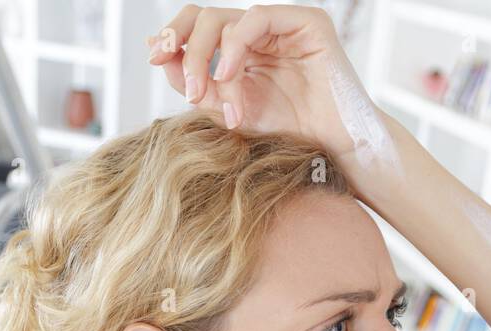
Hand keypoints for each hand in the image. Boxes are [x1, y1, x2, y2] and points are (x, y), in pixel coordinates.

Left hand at [146, 4, 392, 171]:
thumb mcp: (229, 111)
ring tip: (207, 94)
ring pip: (224, 20)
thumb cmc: (290, 136)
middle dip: (185, 48)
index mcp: (244, 49)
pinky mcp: (307, 22)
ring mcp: (284, 25)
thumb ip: (197, 84)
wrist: (335, 152)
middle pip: (205, 18)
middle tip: (185, 89)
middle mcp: (262, 33)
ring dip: (206, 59)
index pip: (199, 26)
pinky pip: (256, 18)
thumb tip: (159, 53)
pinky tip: (227, 75)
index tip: (155, 57)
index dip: (173, 36)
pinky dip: (234, 46)